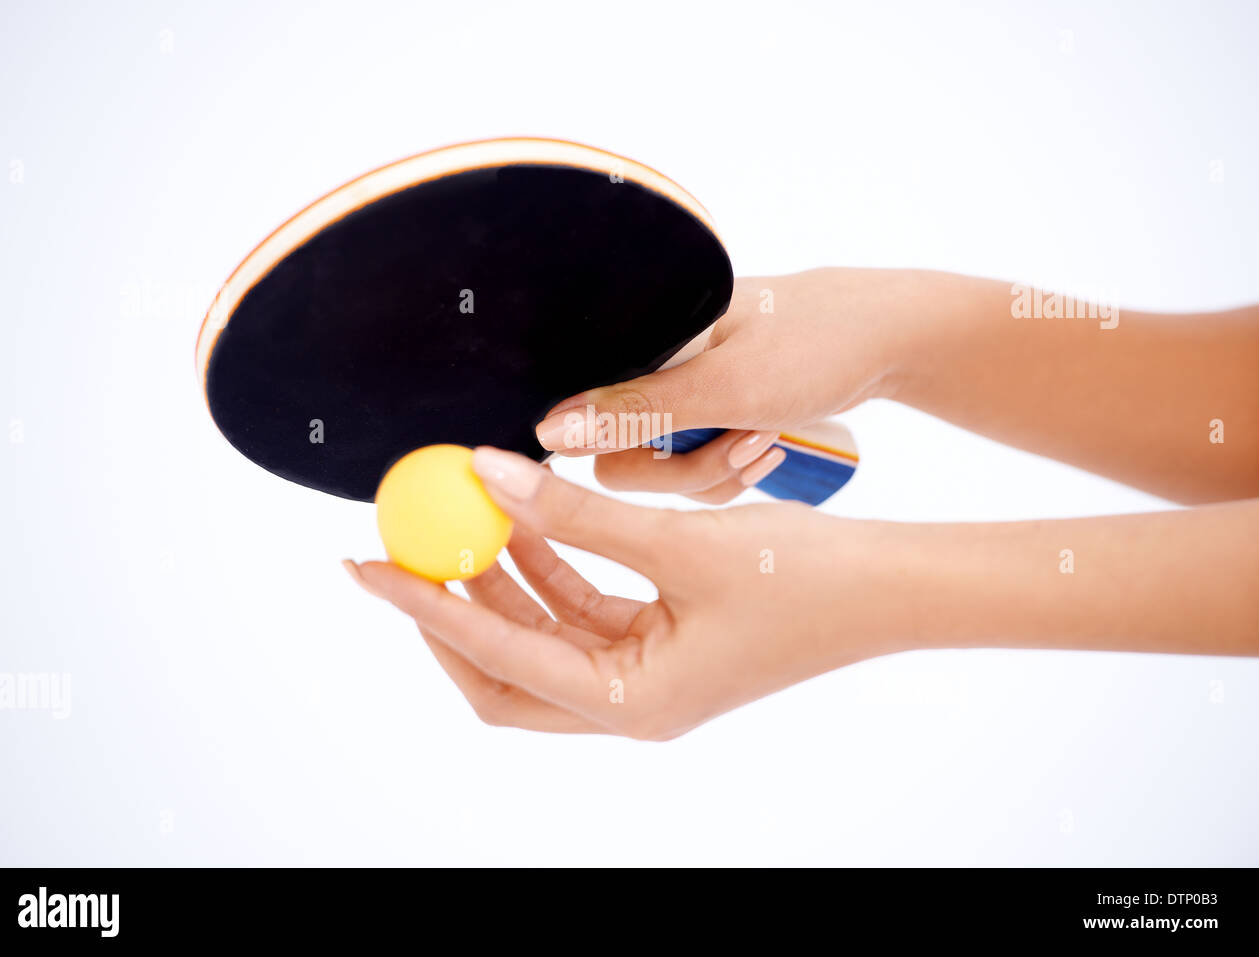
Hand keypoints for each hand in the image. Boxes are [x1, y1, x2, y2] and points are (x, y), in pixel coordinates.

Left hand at [344, 447, 909, 739]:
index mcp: (628, 703)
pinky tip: (524, 515)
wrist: (890, 588)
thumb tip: (487, 475)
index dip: (426, 609)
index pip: (497, 658)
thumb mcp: (678, 544)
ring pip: (540, 635)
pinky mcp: (661, 640)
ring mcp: (644, 674)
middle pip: (504, 669)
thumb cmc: (802, 581)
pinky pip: (581, 608)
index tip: (368, 566)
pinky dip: (546, 567)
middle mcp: (628, 701)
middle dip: (448, 611)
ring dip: (498, 581)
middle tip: (398, 551)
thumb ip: (575, 515)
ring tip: (459, 516)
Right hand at [533, 268, 929, 501]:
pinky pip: (694, 470)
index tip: (676, 449)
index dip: (620, 446)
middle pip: (621, 457)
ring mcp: (680, 392)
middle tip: (740, 442)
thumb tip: (549, 433)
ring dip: (715, 470)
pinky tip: (769, 444)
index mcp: (637, 341)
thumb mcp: (724, 388)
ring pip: (662, 471)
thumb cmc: (812, 345)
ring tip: (766, 438)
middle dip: (683, 468)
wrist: (888, 338)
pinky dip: (730, 470)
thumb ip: (634, 411)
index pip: (581, 415)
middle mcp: (647, 365)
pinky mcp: (707, 414)